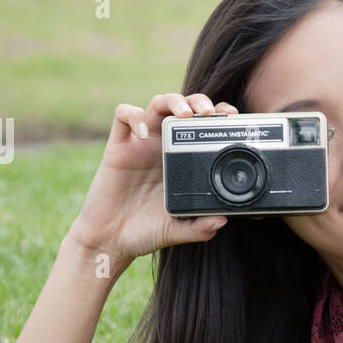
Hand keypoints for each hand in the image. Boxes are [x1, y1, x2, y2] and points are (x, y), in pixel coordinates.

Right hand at [67, 92, 241, 269]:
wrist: (111, 240)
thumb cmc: (144, 232)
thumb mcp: (177, 231)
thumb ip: (199, 228)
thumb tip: (222, 221)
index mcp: (182, 161)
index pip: (202, 128)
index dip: (217, 117)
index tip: (232, 119)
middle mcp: (163, 147)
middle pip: (183, 108)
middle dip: (199, 102)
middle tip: (210, 112)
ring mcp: (141, 144)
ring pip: (157, 105)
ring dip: (173, 102)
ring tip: (185, 114)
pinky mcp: (118, 147)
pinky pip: (122, 116)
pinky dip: (133, 116)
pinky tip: (143, 134)